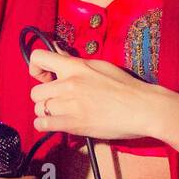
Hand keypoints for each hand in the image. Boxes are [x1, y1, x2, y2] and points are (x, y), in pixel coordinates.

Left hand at [28, 47, 164, 140]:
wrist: (142, 108)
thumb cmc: (126, 87)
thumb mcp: (99, 66)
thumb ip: (75, 62)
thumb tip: (58, 53)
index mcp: (75, 66)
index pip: (38, 58)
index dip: (36, 68)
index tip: (45, 77)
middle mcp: (68, 84)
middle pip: (35, 92)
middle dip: (44, 97)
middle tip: (58, 100)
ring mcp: (69, 105)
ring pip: (39, 109)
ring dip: (47, 112)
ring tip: (61, 113)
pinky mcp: (73, 124)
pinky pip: (43, 125)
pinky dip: (45, 125)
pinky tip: (56, 124)